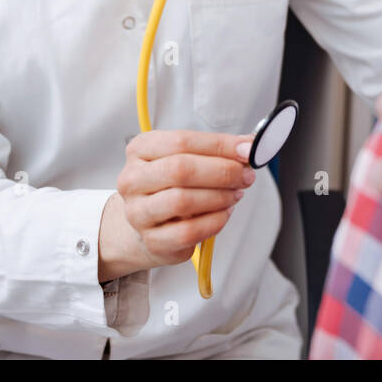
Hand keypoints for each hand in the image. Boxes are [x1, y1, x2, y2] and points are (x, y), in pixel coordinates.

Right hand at [100, 130, 255, 277]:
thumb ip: (215, 151)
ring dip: (219, 196)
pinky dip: (214, 221)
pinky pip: (188, 231)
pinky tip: (225, 213)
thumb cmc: (171, 185)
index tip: (247, 150)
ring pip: (182, 200)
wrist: (148, 224)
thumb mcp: (188, 159)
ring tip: (236, 194)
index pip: (182, 141)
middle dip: (221, 171)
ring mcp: (138, 212)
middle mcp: (133, 179)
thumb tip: (248, 146)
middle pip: (180, 169)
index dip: (219, 145)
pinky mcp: (152, 240)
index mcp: (140, 149)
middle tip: (245, 175)